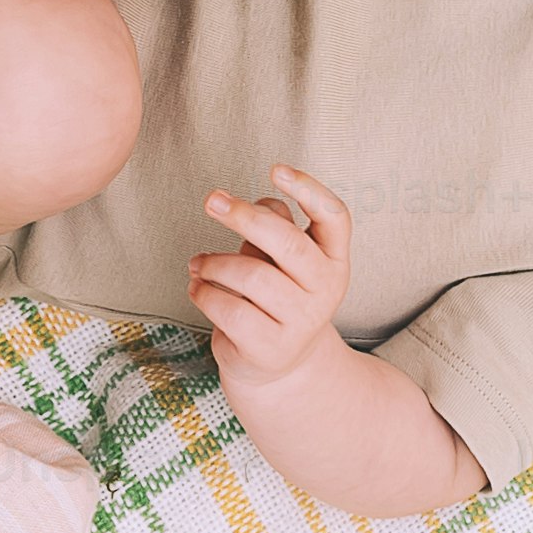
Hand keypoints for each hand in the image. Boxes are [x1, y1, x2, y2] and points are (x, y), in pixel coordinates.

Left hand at [188, 166, 352, 374]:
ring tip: (198, 263)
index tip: (275, 169)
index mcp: (334, 258)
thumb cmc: (275, 296)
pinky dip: (203, 293)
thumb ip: (276, 226)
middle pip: (287, 243)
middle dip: (243, 216)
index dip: (309, 189)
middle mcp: (326, 288)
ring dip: (214, 263)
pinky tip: (197, 287)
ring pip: (251, 277)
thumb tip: (260, 202)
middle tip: (211, 201)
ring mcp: (301, 321)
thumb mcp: (282, 257)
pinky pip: (229, 310)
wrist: (277, 363)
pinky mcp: (270, 347)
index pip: (334, 216)